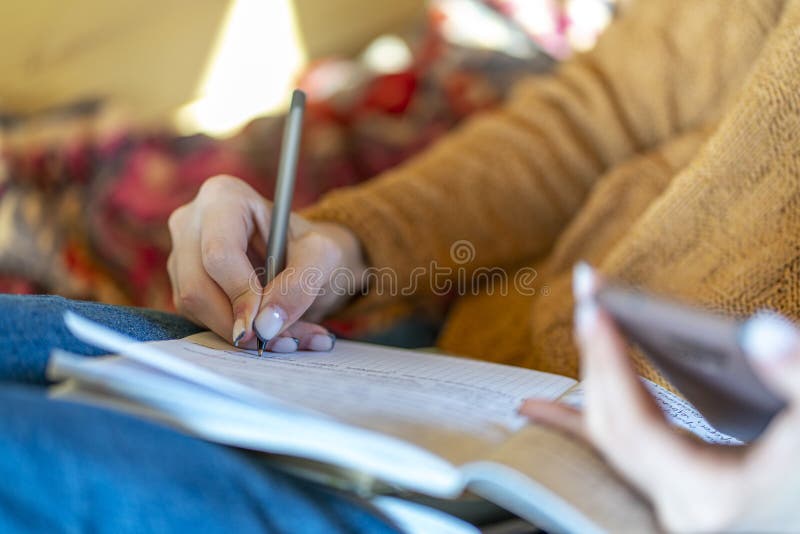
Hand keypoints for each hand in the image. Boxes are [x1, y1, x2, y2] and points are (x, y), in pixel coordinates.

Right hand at [167, 175, 366, 351]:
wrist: (304, 257)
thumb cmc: (311, 247)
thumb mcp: (322, 257)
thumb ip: (301, 284)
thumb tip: (266, 325)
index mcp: (223, 197)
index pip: (219, 253)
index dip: (240, 294)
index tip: (266, 327)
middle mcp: (191, 221)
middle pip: (197, 286)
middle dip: (238, 322)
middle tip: (281, 343)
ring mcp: (181, 254)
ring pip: (193, 307)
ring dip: (242, 334)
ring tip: (290, 340)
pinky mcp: (182, 284)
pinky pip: (198, 319)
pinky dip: (237, 334)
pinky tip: (273, 335)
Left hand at [520, 264, 799, 531]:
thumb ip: (797, 376)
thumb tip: (761, 331)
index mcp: (710, 496)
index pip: (633, 420)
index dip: (609, 361)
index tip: (594, 310)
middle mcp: (683, 506)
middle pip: (612, 425)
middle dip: (596, 357)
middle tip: (589, 300)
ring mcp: (681, 502)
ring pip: (612, 437)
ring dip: (595, 378)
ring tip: (585, 329)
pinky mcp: (688, 491)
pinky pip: (624, 450)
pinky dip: (585, 422)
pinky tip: (547, 408)